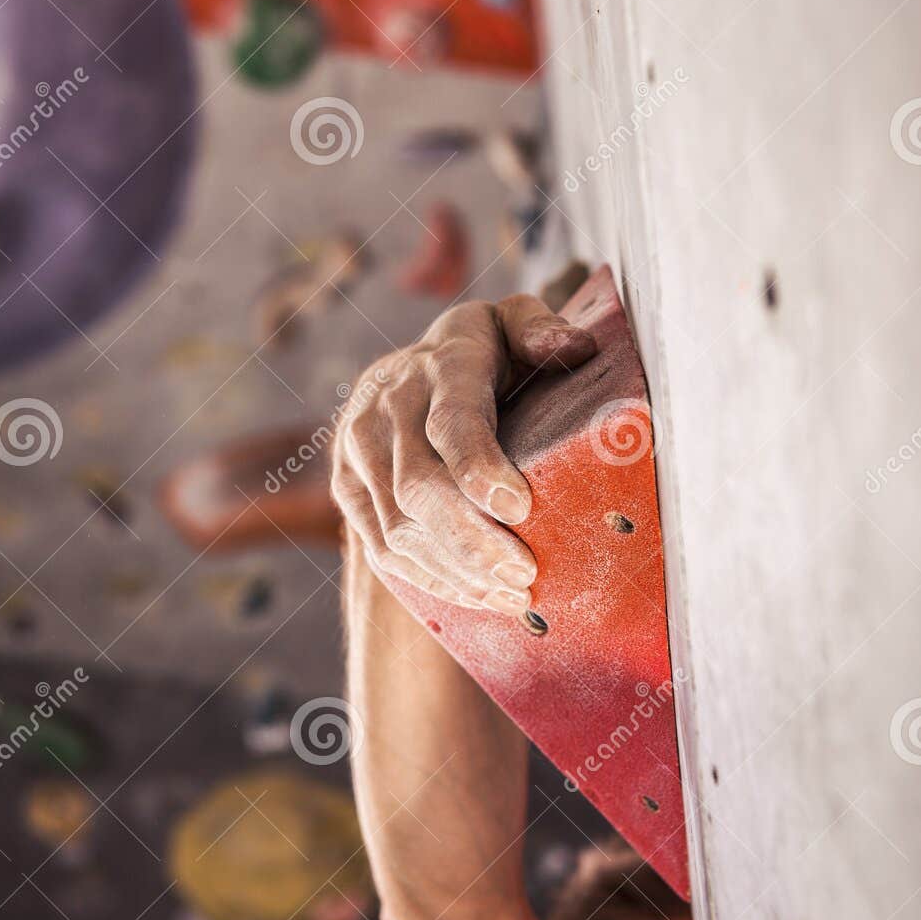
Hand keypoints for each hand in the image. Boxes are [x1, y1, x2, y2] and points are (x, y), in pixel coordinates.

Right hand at [332, 294, 596, 612]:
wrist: (405, 372)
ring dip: (456, 570)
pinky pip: (382, 548)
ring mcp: (358, 449)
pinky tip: (476, 597)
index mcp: (438, 364)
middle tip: (524, 575)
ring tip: (512, 596)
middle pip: (418, 487)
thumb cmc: (482, 352)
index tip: (520, 508)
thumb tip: (573, 347)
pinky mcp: (347, 488)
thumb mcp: (513, 323)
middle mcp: (387, 405)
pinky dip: (431, 580)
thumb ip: (539, 328)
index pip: (451, 421)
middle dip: (472, 539)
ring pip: (398, 526)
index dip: (479, 467)